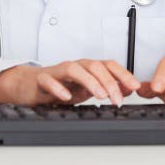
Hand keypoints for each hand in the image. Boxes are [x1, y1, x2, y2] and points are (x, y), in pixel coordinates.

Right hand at [0, 60, 141, 106]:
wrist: (29, 86)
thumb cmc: (60, 86)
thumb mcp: (86, 89)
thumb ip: (106, 87)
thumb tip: (129, 88)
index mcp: (87, 68)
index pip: (108, 65)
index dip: (123, 74)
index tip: (135, 86)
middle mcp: (74, 66)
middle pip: (94, 66)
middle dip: (109, 82)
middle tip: (117, 99)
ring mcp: (57, 71)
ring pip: (74, 68)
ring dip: (89, 81)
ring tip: (99, 95)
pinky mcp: (41, 79)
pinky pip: (49, 80)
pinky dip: (58, 87)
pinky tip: (67, 96)